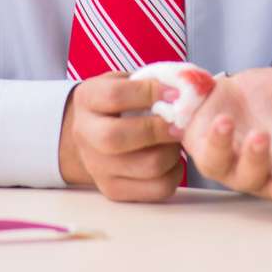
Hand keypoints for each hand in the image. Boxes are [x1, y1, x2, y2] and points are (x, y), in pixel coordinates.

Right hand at [58, 73, 182, 202]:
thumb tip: (186, 87)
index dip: (149, 93)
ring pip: (147, 166)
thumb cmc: (118, 105)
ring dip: (172, 152)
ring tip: (175, 141)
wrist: (91, 137)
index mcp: (87, 100)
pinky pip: (158, 188)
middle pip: (118, 138)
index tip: (176, 93)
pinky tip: (171, 160)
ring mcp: (97, 167)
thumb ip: (148, 82)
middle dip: (158, 130)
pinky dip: (175, 173)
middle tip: (180, 123)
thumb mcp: (123, 83)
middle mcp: (85, 135)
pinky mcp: (115, 190)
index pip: (114, 96)